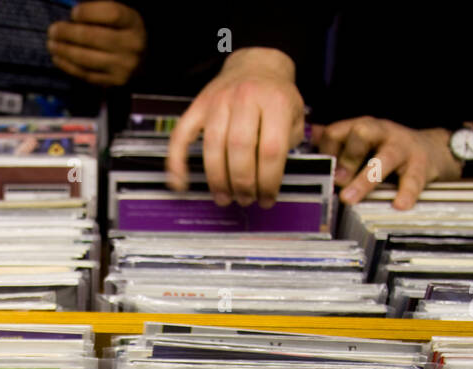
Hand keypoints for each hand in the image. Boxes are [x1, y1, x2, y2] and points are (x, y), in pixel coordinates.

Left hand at [47, 2, 144, 86]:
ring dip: (64, 51)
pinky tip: (58, 58)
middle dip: (69, 33)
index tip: (73, 13)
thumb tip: (71, 15)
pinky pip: (86, 74)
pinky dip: (68, 66)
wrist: (139, 59)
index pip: (111, 14)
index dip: (89, 12)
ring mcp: (123, 66)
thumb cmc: (120, 31)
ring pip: (87, 58)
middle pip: (95, 37)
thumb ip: (97, 13)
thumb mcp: (117, 16)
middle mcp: (132, 45)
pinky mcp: (114, 82)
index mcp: (133, 22)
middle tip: (53, 30)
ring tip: (51, 44)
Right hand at [165, 47, 305, 208]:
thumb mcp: (296, 116)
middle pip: (240, 149)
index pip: (271, 150)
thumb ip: (287, 145)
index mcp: (275, 101)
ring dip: (217, 180)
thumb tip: (269, 182)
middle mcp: (244, 98)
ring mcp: (217, 101)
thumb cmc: (276, 97)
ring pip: (213, 147)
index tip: (267, 199)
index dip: (268, 181)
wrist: (256, 64)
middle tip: (246, 200)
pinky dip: (177, 162)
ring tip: (225, 198)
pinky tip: (180, 184)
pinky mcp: (197, 106)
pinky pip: (180, 136)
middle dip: (242, 183)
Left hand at [312, 117, 460, 209]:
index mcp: (362, 128)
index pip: (337, 131)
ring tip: (350, 198)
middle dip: (347, 156)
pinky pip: (414, 179)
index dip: (326, 149)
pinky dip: (407, 193)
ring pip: (385, 157)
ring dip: (365, 179)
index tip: (318, 169)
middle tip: (335, 181)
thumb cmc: (387, 149)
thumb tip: (305, 139)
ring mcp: (402, 148)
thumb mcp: (362, 142)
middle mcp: (382, 133)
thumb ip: (336, 143)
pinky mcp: (421, 166)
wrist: (432, 150)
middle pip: (362, 133)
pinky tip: (398, 205)